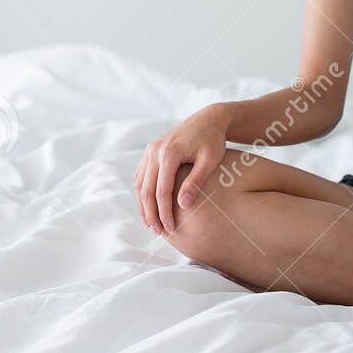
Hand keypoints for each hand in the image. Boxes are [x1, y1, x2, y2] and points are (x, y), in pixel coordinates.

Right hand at [134, 105, 229, 234]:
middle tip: (158, 232)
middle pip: (146, 190)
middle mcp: (155, 151)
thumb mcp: (209, 161)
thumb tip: (183, 205)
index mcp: (169, 153)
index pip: (162, 191)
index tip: (171, 229)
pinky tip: (147, 207)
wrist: (208, 119)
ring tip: (150, 224)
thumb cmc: (213, 141)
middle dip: (150, 213)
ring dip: (143, 205)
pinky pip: (141, 175)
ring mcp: (150, 150)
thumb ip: (196, 182)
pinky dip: (142, 193)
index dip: (164, 213)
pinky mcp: (150, 151)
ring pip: (140, 184)